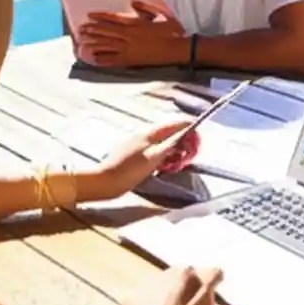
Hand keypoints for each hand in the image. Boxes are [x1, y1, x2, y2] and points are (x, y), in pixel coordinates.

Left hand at [78, 0, 186, 67]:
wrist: (178, 49)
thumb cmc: (172, 31)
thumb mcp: (161, 14)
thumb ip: (146, 7)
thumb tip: (133, 1)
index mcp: (136, 23)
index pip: (113, 19)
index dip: (100, 17)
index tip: (89, 15)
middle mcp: (129, 36)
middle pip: (106, 32)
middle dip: (92, 30)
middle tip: (80, 29)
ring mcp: (129, 49)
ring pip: (107, 45)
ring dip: (94, 43)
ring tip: (82, 42)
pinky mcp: (132, 60)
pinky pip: (114, 60)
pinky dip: (103, 59)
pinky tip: (94, 59)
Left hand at [80, 120, 200, 200]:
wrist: (104, 181)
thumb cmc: (129, 170)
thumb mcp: (154, 157)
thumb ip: (171, 144)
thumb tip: (187, 133)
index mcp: (151, 133)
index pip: (176, 123)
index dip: (190, 128)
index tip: (200, 139)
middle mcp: (145, 134)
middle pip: (171, 131)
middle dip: (184, 139)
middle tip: (192, 153)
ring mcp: (139, 143)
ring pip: (164, 141)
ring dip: (175, 148)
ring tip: (181, 160)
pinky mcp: (135, 153)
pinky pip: (156, 149)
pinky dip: (165, 154)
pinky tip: (165, 165)